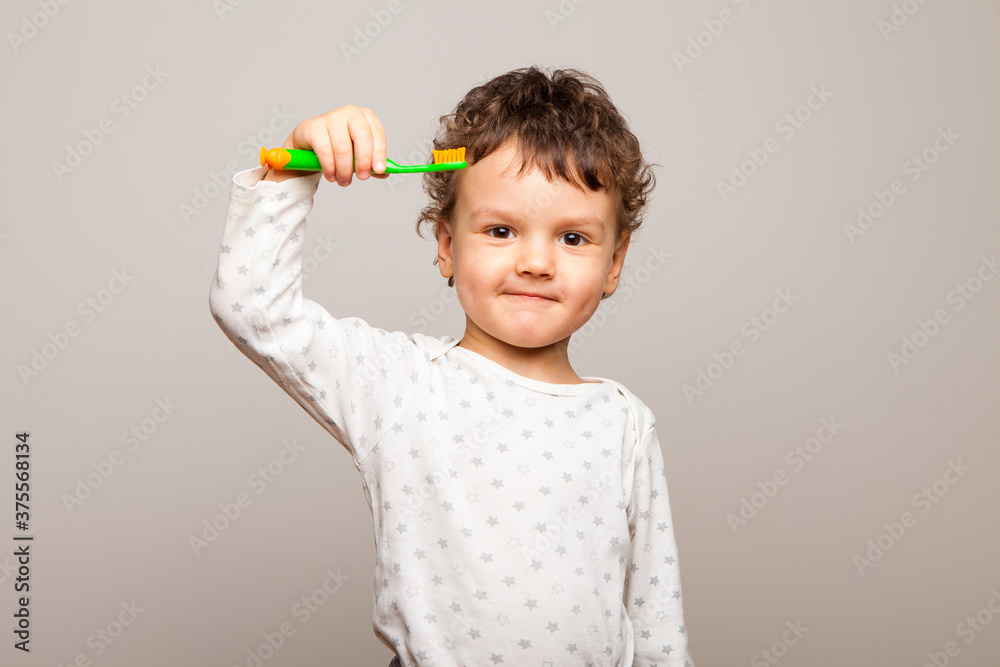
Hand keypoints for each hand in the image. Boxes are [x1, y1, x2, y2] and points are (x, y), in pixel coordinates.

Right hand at [264, 105, 389, 185]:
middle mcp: (350, 113)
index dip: (379, 153)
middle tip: (362, 177)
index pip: (377, 133)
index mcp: (366, 117)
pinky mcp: (314, 127)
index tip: (378, 170)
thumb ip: (371, 163)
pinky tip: (331, 176)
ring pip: (342, 147)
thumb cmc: (339, 146)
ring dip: (344, 169)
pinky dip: (329, 168)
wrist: (311, 143)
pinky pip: (325, 151)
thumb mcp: (358, 154)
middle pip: (362, 137)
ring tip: (343, 181)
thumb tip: (383, 173)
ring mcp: (331, 117)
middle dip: (363, 161)